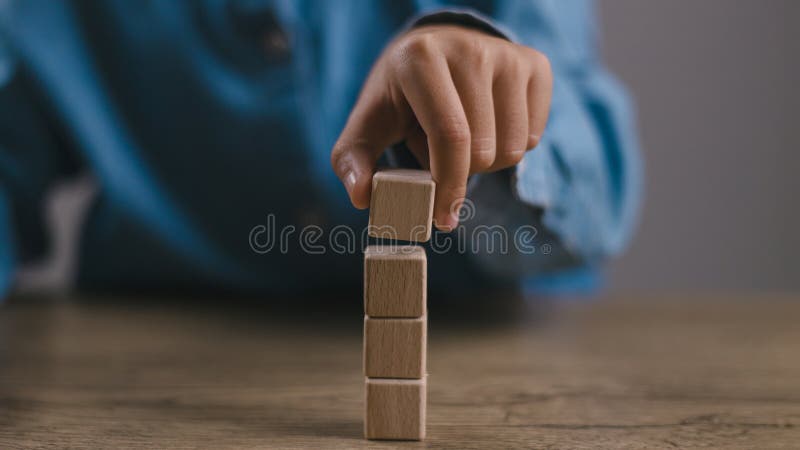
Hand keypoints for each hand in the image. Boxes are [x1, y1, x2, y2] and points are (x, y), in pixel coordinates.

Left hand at [331, 24, 551, 230]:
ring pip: (515, 148)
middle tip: (440, 162)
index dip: (448, 185)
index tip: (442, 218)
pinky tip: (488, 127)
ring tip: (462, 141)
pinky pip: (535, 136)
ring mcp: (508, 55)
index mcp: (421, 58)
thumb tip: (362, 197)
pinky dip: (512, 147)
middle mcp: (470, 49)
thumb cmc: (400, 98)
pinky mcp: (535, 65)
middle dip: (461, 175)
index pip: (450, 136)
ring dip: (488, 163)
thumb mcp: (368, 125)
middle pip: (483, 149)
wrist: (435, 53)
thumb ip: (353, 162)